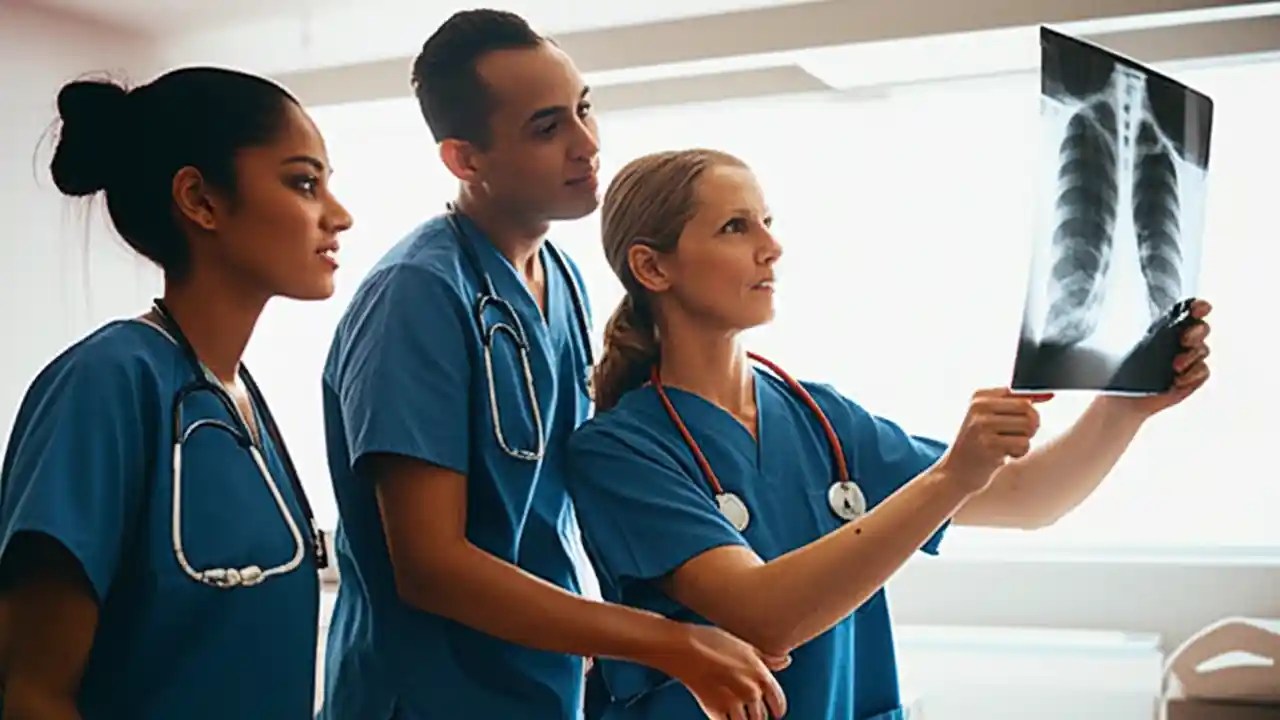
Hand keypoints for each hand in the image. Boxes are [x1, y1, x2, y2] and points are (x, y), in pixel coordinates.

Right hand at [650, 623, 789, 718]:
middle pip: (761, 717)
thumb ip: (766, 657)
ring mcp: (732, 703)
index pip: (778, 702)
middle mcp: (750, 692)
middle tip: (753, 712)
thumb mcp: (744, 645)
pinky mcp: (713, 710)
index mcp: (761, 675)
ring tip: (738, 716)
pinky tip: (724, 717)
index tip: (775, 712)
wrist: (683, 648)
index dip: (777, 709)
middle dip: (757, 715)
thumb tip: (785, 660)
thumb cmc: (711, 641)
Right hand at [941, 388, 1053, 492]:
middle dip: (1031, 425)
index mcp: (979, 397)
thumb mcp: (987, 418)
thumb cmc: (977, 445)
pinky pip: (1023, 444)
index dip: (1030, 409)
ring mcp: (982, 426)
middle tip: (1018, 436)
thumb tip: (1047, 394)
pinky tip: (1004, 455)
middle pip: (1027, 408)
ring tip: (1008, 446)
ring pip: (1028, 426)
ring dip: (1024, 440)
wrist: (955, 473)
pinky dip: (1019, 453)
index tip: (1021, 423)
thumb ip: (1014, 404)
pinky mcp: (989, 445)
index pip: (1020, 394)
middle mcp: (979, 408)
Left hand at [1118, 298, 1212, 417]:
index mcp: (1164, 327)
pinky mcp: (1191, 378)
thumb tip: (1134, 309)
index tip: (1198, 309)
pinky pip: (1203, 371)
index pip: (1188, 311)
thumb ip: (1138, 327)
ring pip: (1203, 350)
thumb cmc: (1121, 368)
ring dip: (1191, 356)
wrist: (1121, 398)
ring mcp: (1188, 360)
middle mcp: (1179, 341)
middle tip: (1183, 340)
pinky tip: (1178, 380)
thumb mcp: (1126, 343)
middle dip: (1196, 331)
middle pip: (1202, 328)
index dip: (1199, 307)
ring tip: (1175, 366)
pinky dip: (1193, 375)